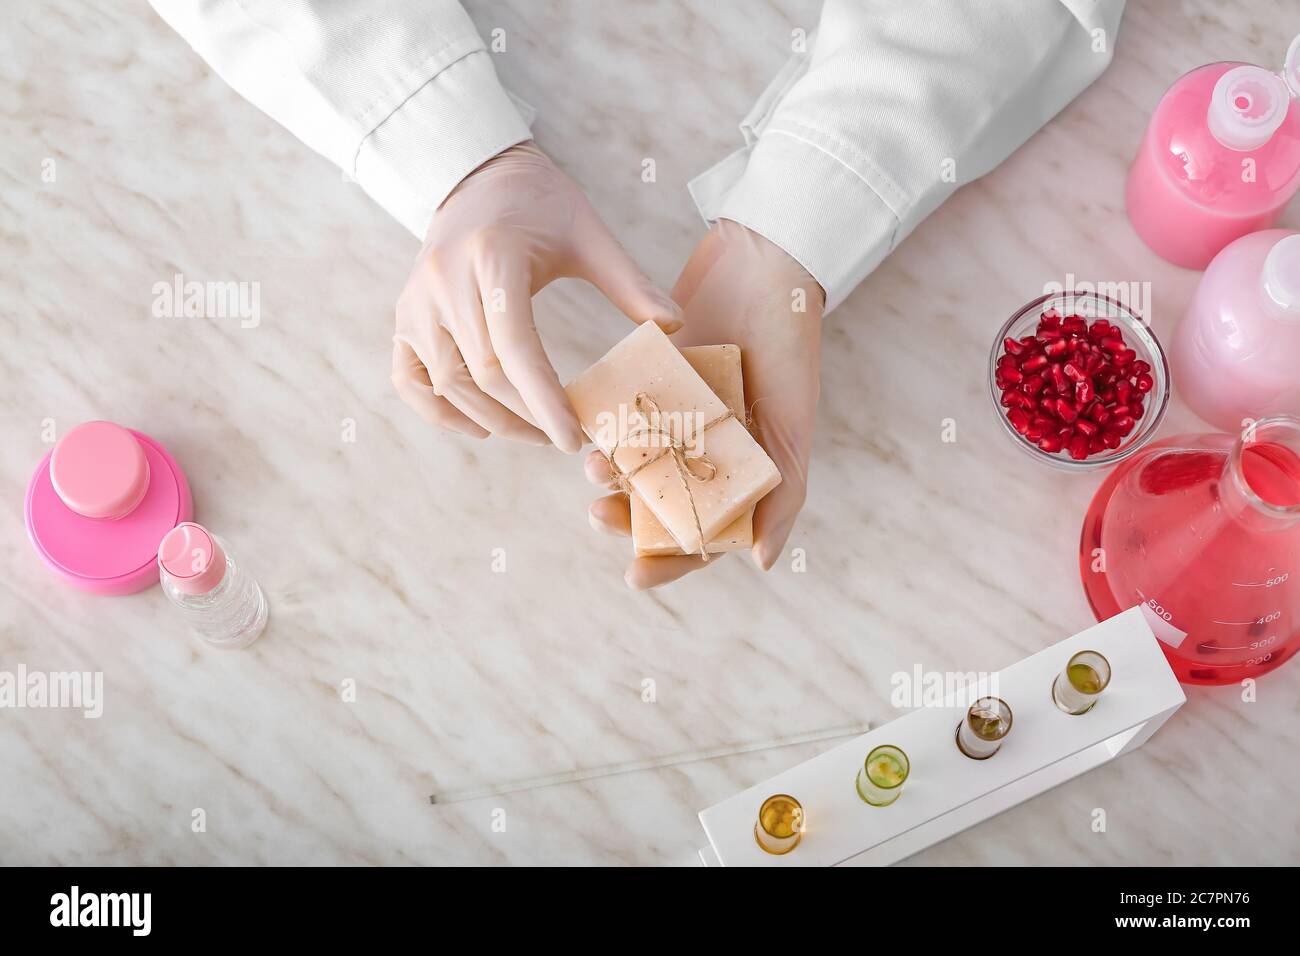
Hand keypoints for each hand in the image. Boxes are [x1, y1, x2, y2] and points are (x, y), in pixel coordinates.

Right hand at [391, 141, 682, 450]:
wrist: (479, 174)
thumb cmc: (540, 204)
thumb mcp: (589, 235)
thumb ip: (629, 282)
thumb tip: (675, 326)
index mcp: (493, 258)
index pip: (514, 348)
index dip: (543, 401)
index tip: (572, 438)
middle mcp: (445, 280)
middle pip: (482, 374)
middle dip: (525, 417)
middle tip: (563, 437)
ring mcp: (417, 300)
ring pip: (447, 384)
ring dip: (491, 420)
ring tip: (533, 432)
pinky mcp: (404, 315)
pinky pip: (408, 380)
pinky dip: (438, 412)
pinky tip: (478, 425)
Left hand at [586, 219, 823, 587]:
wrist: (763, 265)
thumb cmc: (790, 348)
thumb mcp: (793, 427)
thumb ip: (784, 495)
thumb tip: (760, 563)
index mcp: (744, 471)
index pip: (703, 534)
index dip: (669, 562)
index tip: (631, 574)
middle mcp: (708, 450)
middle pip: (660, 505)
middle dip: (626, 519)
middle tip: (598, 515)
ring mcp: (678, 416)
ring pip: (634, 464)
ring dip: (610, 475)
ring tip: (594, 466)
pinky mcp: (650, 379)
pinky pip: (619, 414)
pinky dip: (602, 429)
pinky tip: (584, 432)